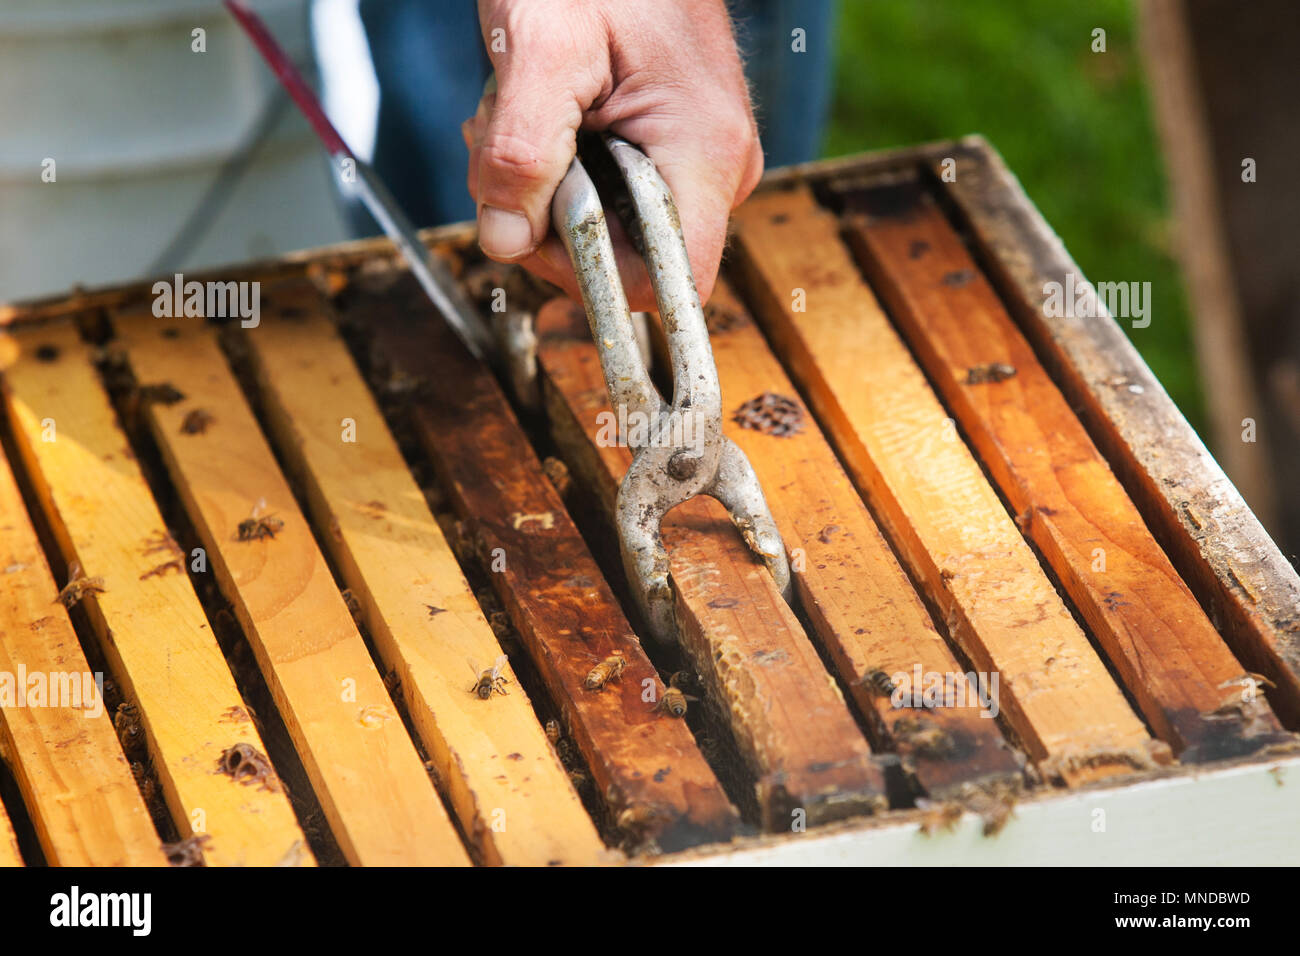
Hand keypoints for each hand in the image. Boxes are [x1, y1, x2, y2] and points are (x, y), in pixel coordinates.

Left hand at [463, 0, 762, 310]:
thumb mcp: (540, 44)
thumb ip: (520, 148)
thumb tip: (505, 240)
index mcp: (704, 151)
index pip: (664, 283)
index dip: (590, 274)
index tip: (535, 220)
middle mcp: (718, 168)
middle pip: (628, 260)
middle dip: (548, 221)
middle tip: (504, 143)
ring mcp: (698, 161)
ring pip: (610, 230)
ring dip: (542, 191)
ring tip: (519, 113)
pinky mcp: (674, 150)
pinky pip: (611, 197)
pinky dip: (557, 171)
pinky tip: (541, 116)